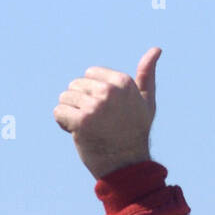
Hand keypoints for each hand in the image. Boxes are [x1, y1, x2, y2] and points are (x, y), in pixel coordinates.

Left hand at [54, 47, 160, 179]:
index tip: (110, 112)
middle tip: (101, 124)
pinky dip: (65, 125)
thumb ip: (147, 75)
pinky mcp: (82, 121)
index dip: (94, 94)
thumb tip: (156, 49)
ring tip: (92, 130)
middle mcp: (110, 91)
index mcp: (123, 82)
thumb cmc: (135, 132)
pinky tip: (81, 135)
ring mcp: (96, 106)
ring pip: (64, 99)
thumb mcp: (145, 102)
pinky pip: (58, 113)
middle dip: (82, 105)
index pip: (88, 75)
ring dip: (73, 115)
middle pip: (75, 86)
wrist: (129, 166)